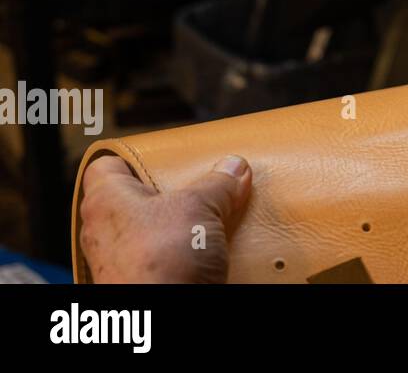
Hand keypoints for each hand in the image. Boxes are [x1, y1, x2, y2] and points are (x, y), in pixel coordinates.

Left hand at [79, 154, 252, 282]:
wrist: (164, 320)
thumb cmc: (159, 263)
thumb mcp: (199, 207)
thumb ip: (217, 183)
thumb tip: (232, 168)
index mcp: (105, 202)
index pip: (106, 166)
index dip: (133, 158)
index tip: (162, 156)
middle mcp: (105, 232)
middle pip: (135, 199)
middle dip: (169, 193)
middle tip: (198, 185)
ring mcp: (121, 262)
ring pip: (150, 231)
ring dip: (178, 226)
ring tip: (208, 218)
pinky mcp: (140, 283)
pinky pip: (162, 259)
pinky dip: (182, 254)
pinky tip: (207, 250)